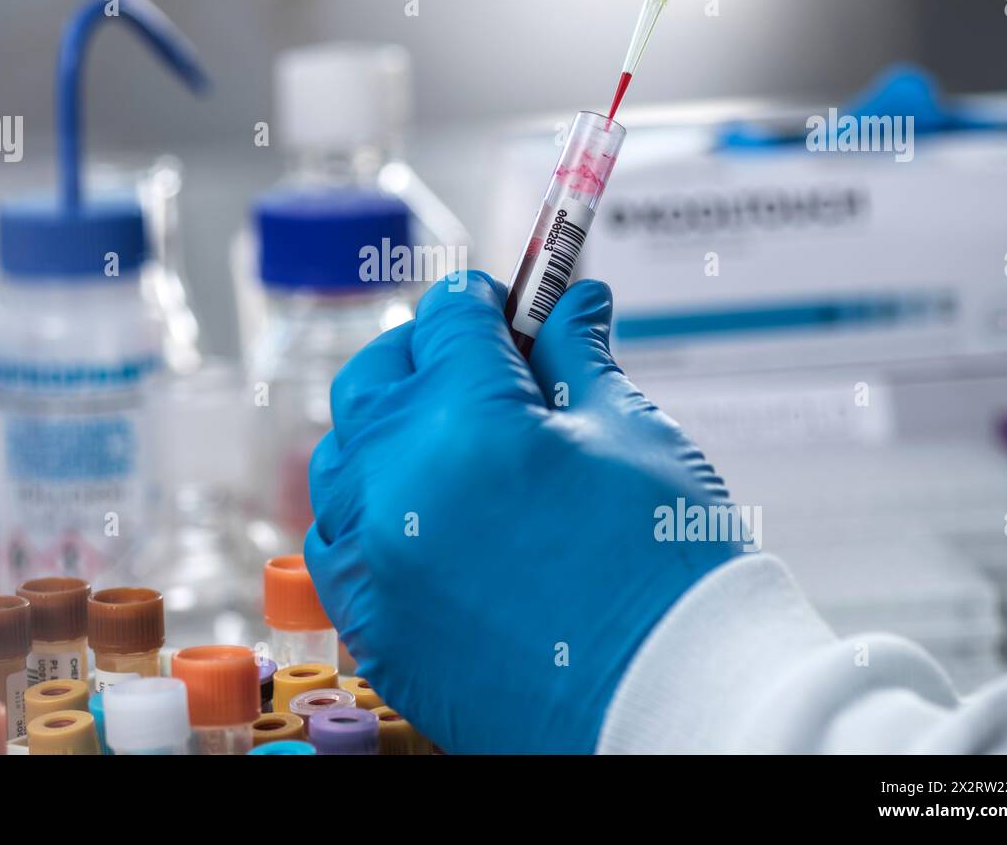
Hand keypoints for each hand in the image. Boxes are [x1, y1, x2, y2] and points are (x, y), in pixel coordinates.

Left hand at [305, 271, 742, 753]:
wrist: (671, 704)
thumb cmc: (664, 571)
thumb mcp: (633, 434)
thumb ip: (579, 357)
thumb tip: (573, 302)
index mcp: (463, 419)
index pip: (448, 317)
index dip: (488, 302)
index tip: (514, 308)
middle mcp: (393, 483)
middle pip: (377, 376)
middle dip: (426, 354)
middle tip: (486, 367)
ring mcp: (371, 560)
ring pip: (342, 458)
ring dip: (387, 432)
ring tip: (456, 444)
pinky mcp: (371, 625)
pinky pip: (335, 542)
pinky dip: (369, 513)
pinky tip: (426, 517)